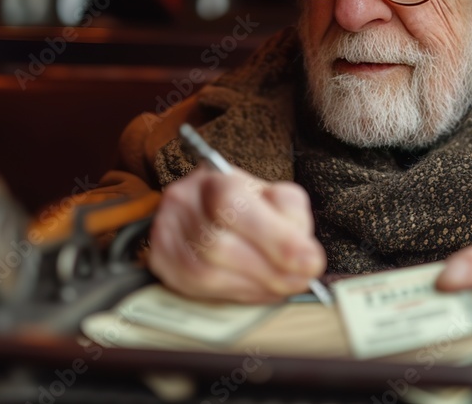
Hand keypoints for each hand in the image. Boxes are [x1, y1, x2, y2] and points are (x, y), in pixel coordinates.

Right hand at [147, 165, 326, 303]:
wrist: (204, 208)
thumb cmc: (245, 204)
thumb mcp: (274, 198)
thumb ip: (292, 218)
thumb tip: (306, 257)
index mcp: (213, 178)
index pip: (234, 205)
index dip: (274, 238)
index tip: (310, 261)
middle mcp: (181, 202)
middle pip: (218, 245)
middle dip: (268, 270)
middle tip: (301, 279)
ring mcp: (165, 234)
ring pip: (206, 271)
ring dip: (254, 285)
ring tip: (282, 286)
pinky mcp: (161, 262)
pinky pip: (196, 289)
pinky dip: (235, 293)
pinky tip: (257, 290)